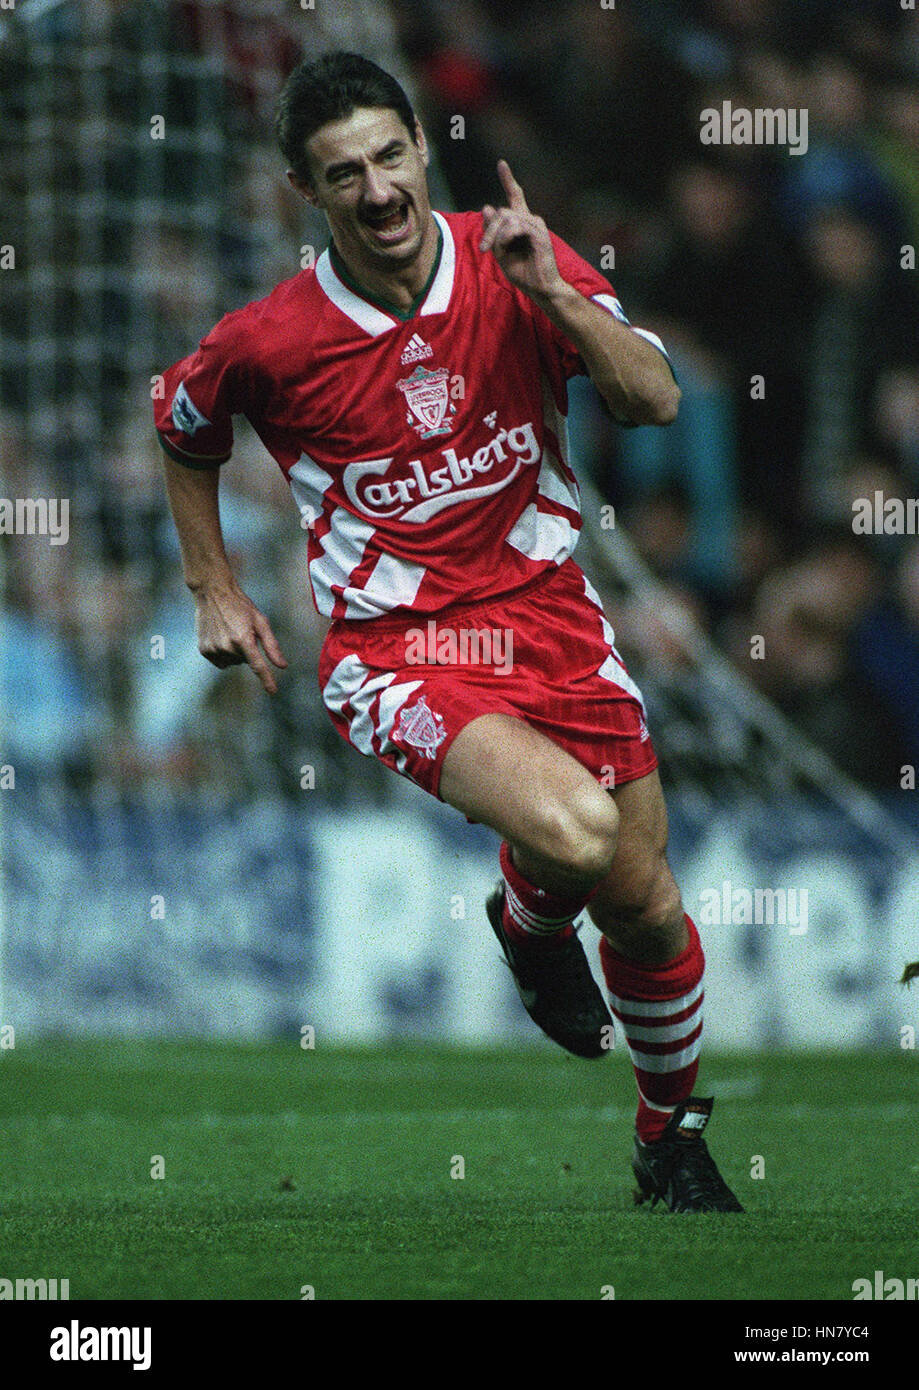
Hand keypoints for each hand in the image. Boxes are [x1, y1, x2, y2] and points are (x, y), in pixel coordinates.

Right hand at [194, 579, 287, 694]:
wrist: (212, 593)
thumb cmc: (240, 606)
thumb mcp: (260, 622)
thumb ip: (272, 646)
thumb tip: (282, 665)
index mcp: (243, 639)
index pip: (257, 666)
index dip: (266, 680)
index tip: (272, 691)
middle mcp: (226, 646)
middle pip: (245, 661)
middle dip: (247, 650)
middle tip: (241, 631)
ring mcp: (213, 649)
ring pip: (232, 662)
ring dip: (235, 653)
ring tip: (230, 632)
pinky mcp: (204, 650)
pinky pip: (220, 662)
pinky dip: (224, 654)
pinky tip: (221, 637)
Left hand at [479, 159, 565, 302]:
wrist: (540, 288)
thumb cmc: (523, 273)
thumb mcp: (501, 253)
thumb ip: (493, 232)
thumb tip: (487, 207)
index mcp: (521, 224)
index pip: (516, 196)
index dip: (508, 180)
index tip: (501, 163)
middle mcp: (530, 220)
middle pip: (502, 212)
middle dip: (489, 229)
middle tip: (483, 248)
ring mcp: (536, 225)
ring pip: (507, 217)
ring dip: (495, 235)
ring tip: (493, 251)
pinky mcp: (539, 233)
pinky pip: (516, 226)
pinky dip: (506, 236)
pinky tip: (505, 247)